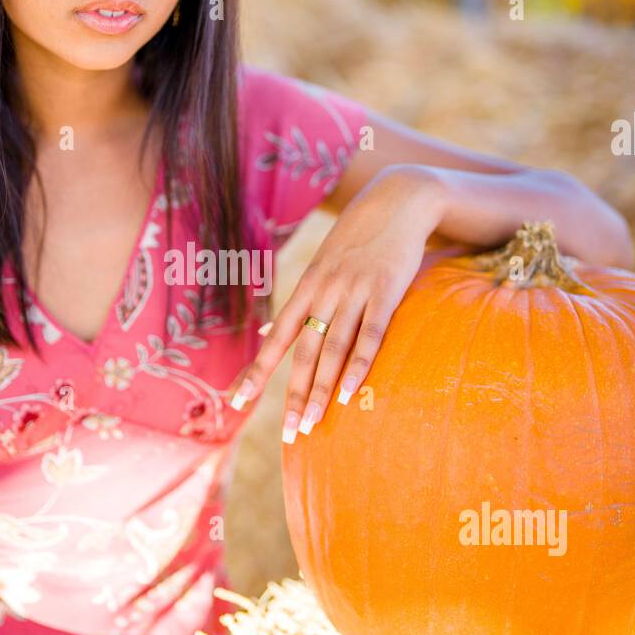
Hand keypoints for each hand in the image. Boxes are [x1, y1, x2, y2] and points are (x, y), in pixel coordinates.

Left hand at [225, 166, 442, 441]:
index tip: (238, 401)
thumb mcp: (320, 266)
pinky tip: (351, 393)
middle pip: (304, 353)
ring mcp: (354, 292)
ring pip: (333, 349)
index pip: (277, 339)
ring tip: (313, 424)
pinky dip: (359, 365)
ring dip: (322, 390)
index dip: (256, 371)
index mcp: (306, 290)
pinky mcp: (386, 291)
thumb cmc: (356, 239)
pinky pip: (370, 334)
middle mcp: (324, 293)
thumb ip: (297, 305)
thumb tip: (266, 335)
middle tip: (289, 434)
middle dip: (294, 396)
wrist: (397, 201)